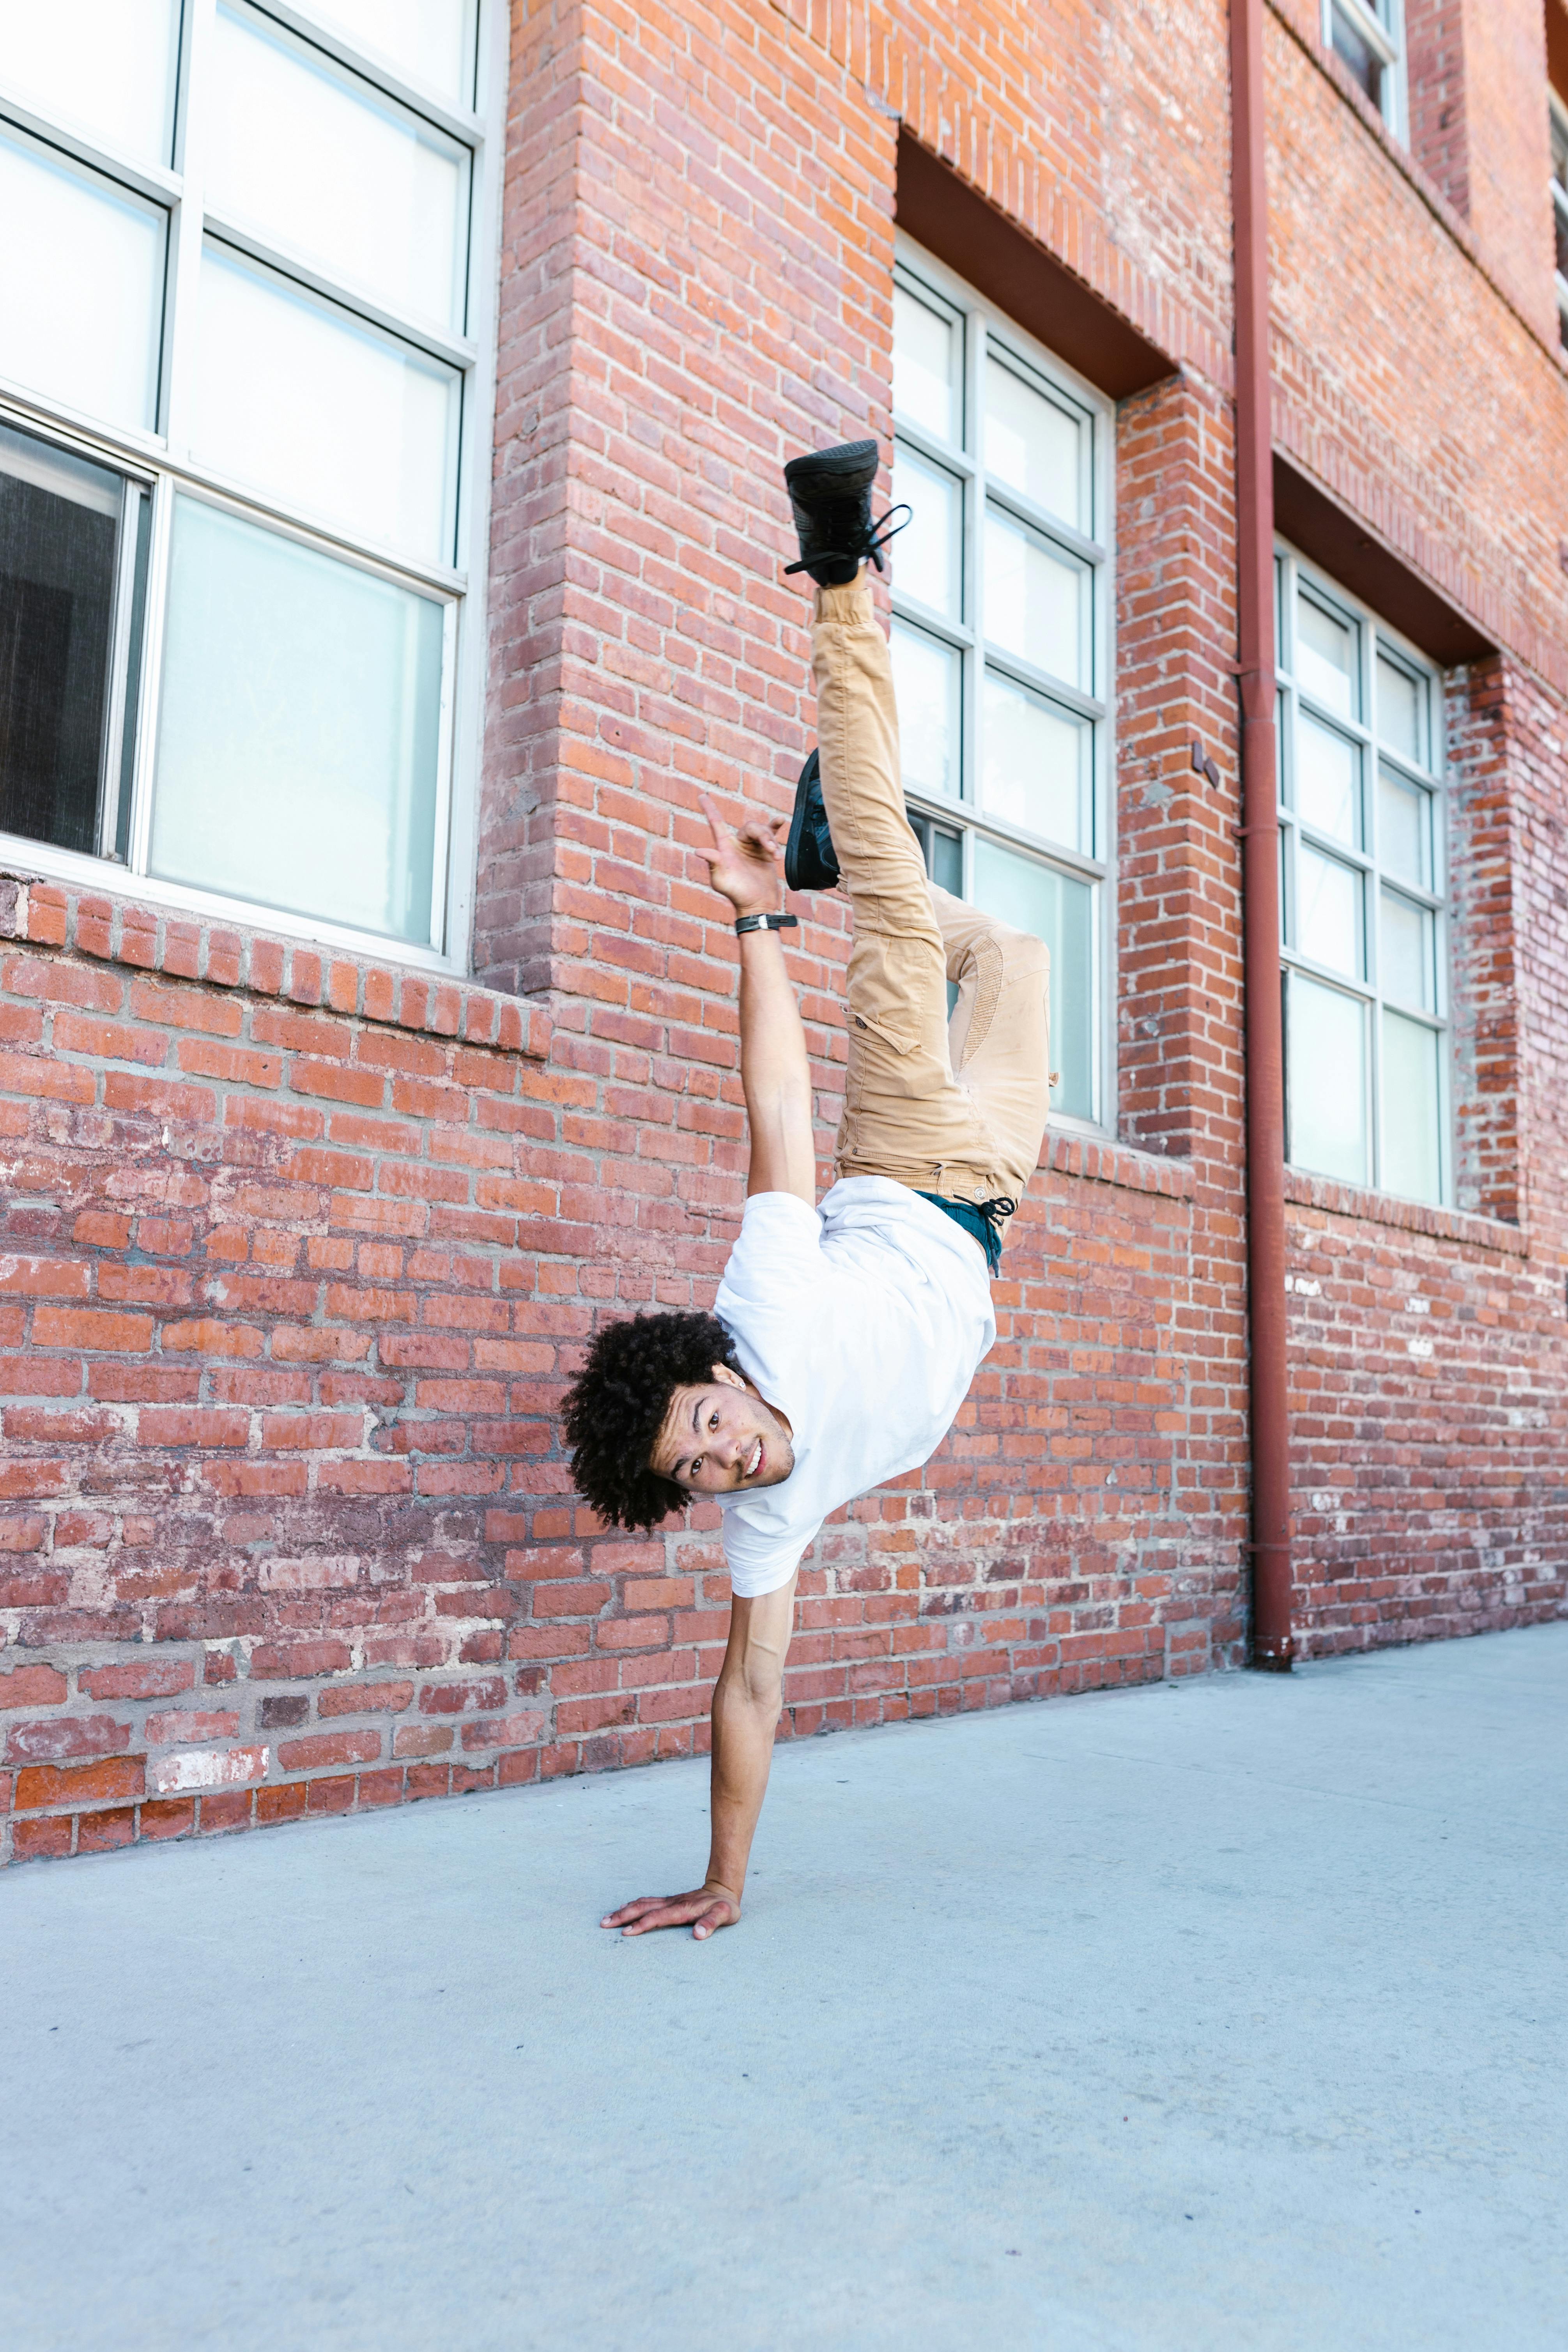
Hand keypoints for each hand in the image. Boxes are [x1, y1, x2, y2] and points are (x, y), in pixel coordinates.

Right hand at [600, 1881, 741, 1939]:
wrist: (723, 1889)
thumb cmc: (724, 1906)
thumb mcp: (724, 1915)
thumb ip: (712, 1923)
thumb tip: (699, 1934)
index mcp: (682, 1909)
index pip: (657, 1918)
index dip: (642, 1924)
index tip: (626, 1932)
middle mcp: (671, 1904)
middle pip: (643, 1908)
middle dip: (623, 1916)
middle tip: (604, 1924)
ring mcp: (669, 1901)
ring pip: (642, 1904)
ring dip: (624, 1910)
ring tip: (607, 1919)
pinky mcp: (668, 1902)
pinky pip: (647, 1902)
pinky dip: (633, 1905)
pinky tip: (624, 1908)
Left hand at [698, 793, 785, 919]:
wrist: (757, 904)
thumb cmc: (736, 894)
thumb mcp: (721, 879)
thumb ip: (713, 863)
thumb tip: (698, 851)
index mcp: (724, 847)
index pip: (716, 823)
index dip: (709, 809)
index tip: (701, 795)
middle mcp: (738, 844)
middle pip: (751, 826)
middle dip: (763, 835)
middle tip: (772, 851)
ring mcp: (752, 847)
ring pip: (763, 831)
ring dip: (771, 842)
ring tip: (777, 857)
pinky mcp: (765, 852)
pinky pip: (771, 834)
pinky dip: (775, 827)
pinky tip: (780, 820)